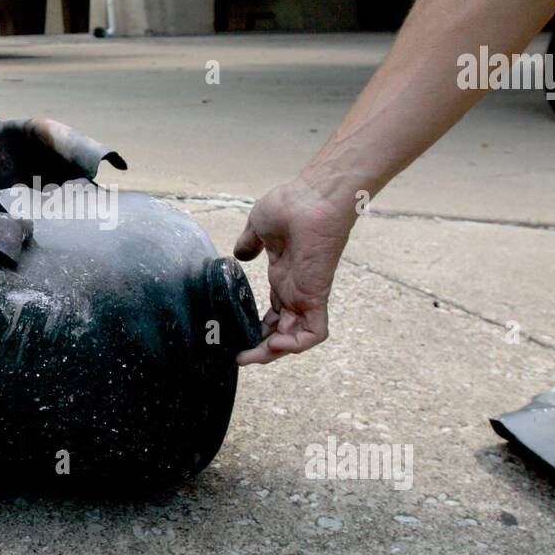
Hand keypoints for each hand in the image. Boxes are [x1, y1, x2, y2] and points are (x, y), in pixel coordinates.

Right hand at [232, 177, 356, 363]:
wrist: (311, 197)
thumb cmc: (289, 205)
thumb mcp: (258, 228)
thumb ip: (249, 244)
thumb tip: (239, 254)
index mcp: (283, 277)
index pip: (274, 315)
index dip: (257, 330)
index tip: (237, 338)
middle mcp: (295, 290)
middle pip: (282, 332)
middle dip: (262, 350)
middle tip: (240, 358)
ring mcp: (307, 294)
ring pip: (296, 338)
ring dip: (275, 353)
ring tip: (252, 356)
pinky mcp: (317, 295)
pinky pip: (313, 333)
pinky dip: (296, 345)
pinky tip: (274, 345)